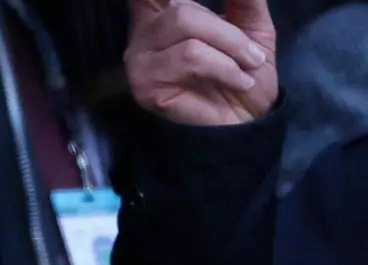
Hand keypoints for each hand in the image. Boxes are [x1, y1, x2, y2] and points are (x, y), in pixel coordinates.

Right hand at [127, 0, 277, 125]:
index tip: (192, 3)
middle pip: (182, 9)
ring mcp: (139, 60)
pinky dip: (222, 66)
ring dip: (229, 48)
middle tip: (254, 55)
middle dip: (227, 31)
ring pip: (185, 25)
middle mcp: (144, 34)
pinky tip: (236, 82)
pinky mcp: (145, 85)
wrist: (245, 124)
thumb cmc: (243, 76)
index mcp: (163, 15)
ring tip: (248, 70)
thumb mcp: (251, 26)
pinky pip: (188, 56)